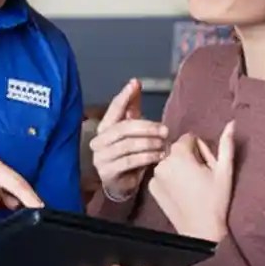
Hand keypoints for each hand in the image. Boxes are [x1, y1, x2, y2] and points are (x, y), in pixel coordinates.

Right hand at [90, 79, 168, 200]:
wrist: (120, 183)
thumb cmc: (128, 152)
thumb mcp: (131, 129)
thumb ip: (132, 107)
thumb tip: (135, 82)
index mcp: (104, 127)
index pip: (113, 109)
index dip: (124, 96)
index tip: (135, 84)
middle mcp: (99, 141)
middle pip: (123, 128)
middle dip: (147, 127)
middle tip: (165, 130)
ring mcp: (101, 158)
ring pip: (128, 145)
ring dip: (149, 143)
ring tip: (164, 144)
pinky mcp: (108, 172)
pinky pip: (129, 161)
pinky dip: (147, 157)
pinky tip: (159, 156)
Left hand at [149, 121, 235, 242]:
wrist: (201, 230)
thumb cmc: (216, 200)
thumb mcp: (224, 170)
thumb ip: (226, 144)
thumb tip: (231, 123)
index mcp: (179, 154)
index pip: (189, 138)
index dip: (201, 149)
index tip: (206, 165)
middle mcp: (162, 162)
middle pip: (177, 148)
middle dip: (188, 157)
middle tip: (199, 175)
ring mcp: (154, 175)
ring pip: (168, 160)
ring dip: (178, 166)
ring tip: (190, 184)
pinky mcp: (150, 187)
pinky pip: (161, 174)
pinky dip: (169, 178)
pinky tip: (180, 191)